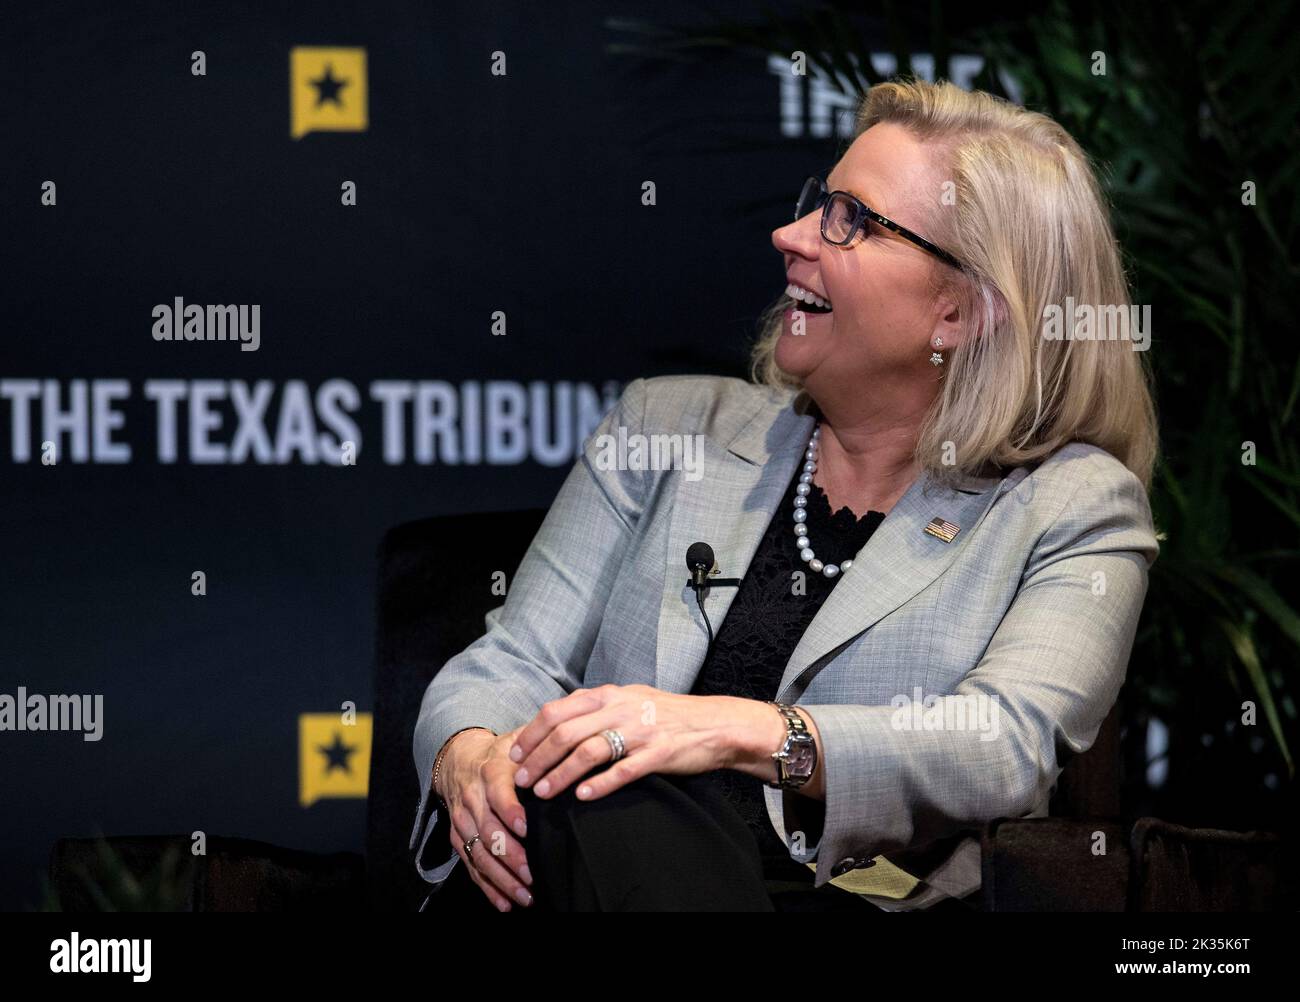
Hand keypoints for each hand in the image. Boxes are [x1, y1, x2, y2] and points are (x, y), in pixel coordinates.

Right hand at [439, 725, 534, 911]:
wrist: (458, 759)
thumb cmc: (500, 754)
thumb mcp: (517, 740)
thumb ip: (541, 744)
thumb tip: (571, 747)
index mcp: (490, 772)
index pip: (498, 794)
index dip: (510, 812)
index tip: (527, 829)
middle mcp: (473, 798)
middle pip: (488, 831)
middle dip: (510, 856)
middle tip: (534, 874)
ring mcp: (463, 820)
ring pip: (478, 853)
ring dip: (501, 878)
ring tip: (526, 896)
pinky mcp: (458, 837)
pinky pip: (470, 865)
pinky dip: (487, 887)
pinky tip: (505, 903)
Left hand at [508, 685, 745, 801]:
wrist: (715, 724)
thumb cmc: (667, 715)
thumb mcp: (629, 699)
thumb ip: (596, 708)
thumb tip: (556, 722)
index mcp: (609, 694)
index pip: (556, 710)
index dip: (531, 733)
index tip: (514, 755)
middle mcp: (620, 708)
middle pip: (565, 732)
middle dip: (537, 757)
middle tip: (521, 780)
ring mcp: (640, 730)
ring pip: (588, 751)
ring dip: (560, 774)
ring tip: (543, 793)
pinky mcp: (659, 754)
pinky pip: (623, 770)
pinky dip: (599, 785)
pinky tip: (582, 798)